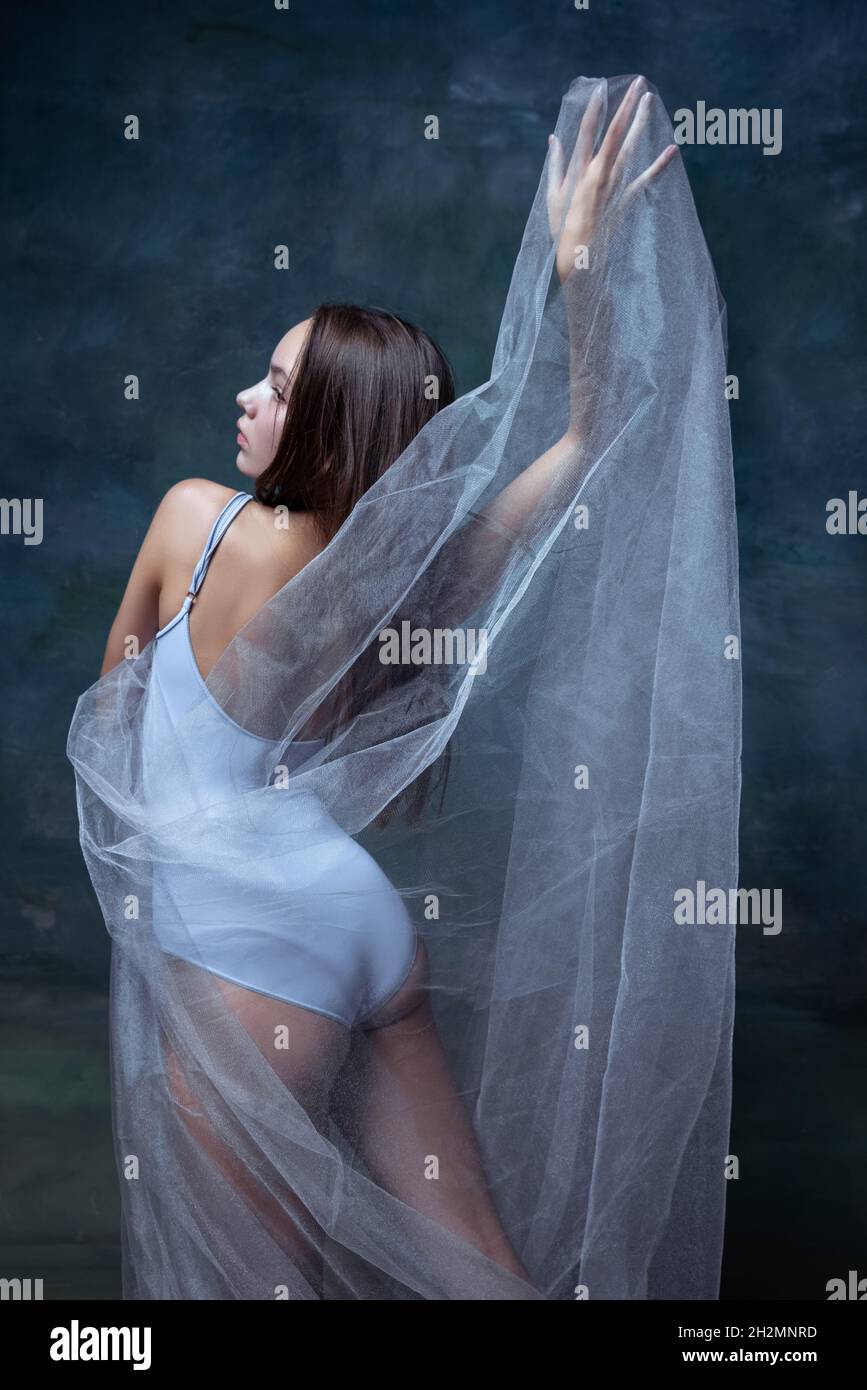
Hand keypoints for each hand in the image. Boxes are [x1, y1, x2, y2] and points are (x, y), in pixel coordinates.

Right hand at [546, 77, 677, 285]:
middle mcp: (598, 174)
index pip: (587, 132)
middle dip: (626, 106)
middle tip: (638, 83)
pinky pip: (646, 179)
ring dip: (641, 123)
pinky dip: (660, 165)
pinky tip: (673, 149)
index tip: (601, 86)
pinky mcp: (626, 200)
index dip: (595, 107)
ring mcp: (614, 186)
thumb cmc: (562, 229)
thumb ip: (555, 164)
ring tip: (650, 100)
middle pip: (614, 132)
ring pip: (630, 147)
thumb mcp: (553, 195)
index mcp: (579, 171)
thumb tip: (554, 138)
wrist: (578, 258)